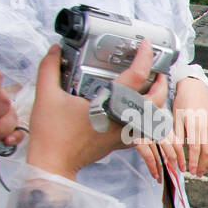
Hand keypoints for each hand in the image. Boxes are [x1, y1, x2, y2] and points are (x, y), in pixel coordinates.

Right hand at [27, 42, 167, 179]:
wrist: (53, 162)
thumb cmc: (51, 132)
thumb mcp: (46, 94)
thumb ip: (49, 67)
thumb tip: (54, 49)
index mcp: (110, 103)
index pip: (137, 75)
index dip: (145, 57)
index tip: (148, 45)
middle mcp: (124, 118)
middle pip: (156, 98)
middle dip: (161, 82)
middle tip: (158, 69)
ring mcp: (125, 133)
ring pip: (153, 116)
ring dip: (157, 100)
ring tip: (152, 87)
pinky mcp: (121, 143)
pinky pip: (142, 130)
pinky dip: (146, 119)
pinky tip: (139, 111)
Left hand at [172, 77, 207, 175]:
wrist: (194, 87)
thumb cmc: (181, 102)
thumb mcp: (175, 117)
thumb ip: (177, 135)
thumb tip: (176, 152)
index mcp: (193, 122)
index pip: (194, 147)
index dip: (193, 160)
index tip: (189, 170)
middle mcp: (205, 124)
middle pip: (206, 150)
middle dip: (202, 164)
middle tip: (197, 173)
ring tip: (204, 169)